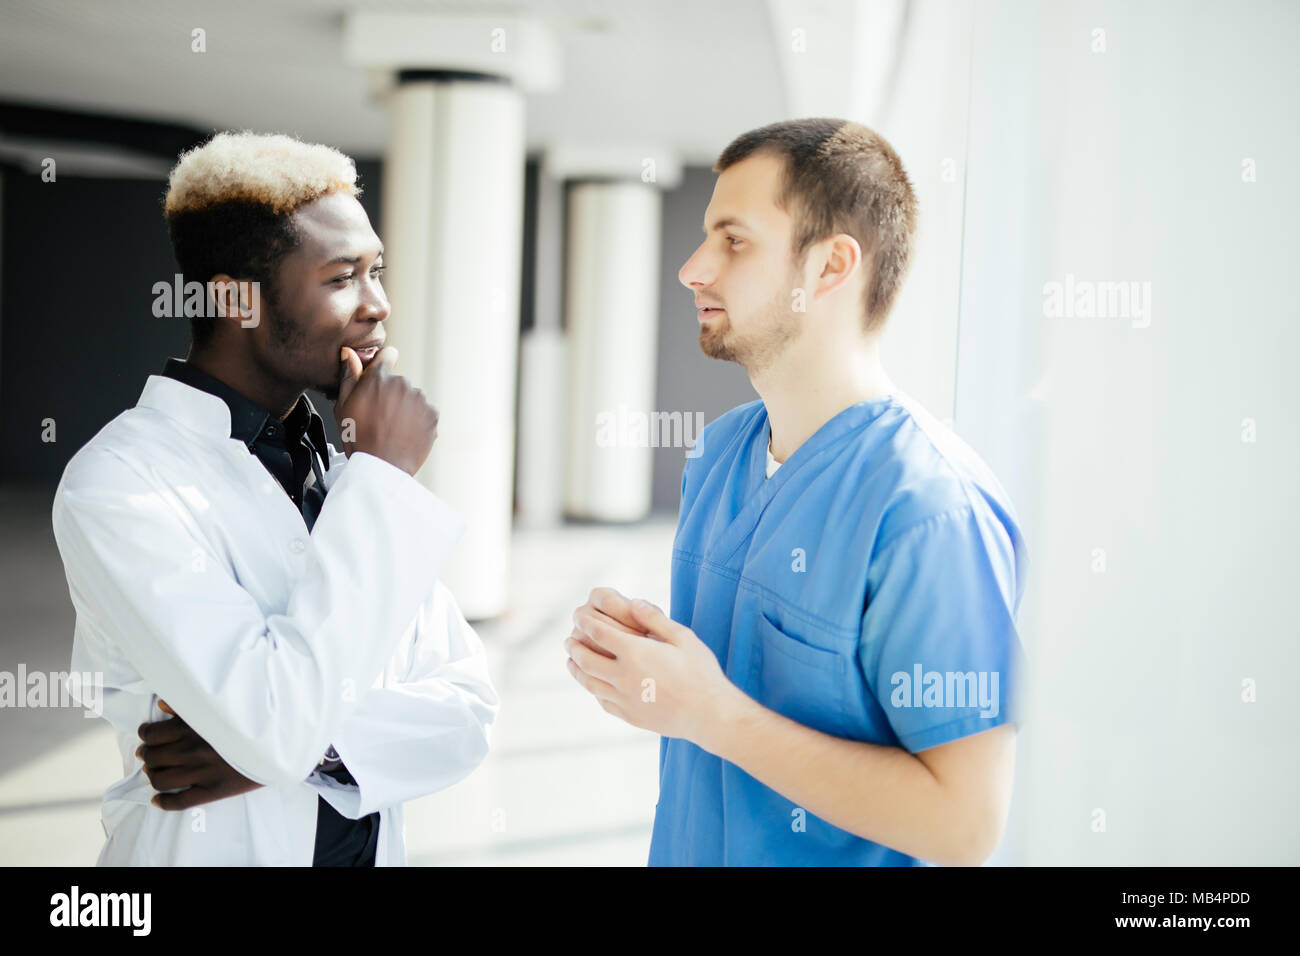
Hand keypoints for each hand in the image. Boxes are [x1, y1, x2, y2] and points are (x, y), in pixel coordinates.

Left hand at [136, 700, 263, 810]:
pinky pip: (180, 802)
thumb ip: (189, 706)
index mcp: (193, 727)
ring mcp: (202, 772)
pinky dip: (163, 802)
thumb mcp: (218, 708)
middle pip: (153, 758)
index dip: (145, 735)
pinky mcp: (213, 791)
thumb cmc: (248, 721)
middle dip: (146, 755)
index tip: (146, 736)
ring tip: (154, 772)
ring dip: (152, 776)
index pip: (152, 734)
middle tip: (148, 754)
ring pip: (161, 780)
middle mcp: (193, 750)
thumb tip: (162, 705)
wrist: (278, 742)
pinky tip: (157, 800)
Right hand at [334, 345, 438, 475]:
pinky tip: (406, 434)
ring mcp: (420, 398)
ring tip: (393, 429)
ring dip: (406, 408)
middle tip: (381, 417)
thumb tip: (349, 352)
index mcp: (378, 377)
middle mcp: (402, 383)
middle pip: (399, 382)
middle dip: (392, 394)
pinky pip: (425, 412)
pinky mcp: (433, 414)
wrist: (382, 467)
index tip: (380, 378)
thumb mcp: (343, 407)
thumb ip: (348, 376)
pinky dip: (419, 421)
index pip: (387, 355)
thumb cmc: (358, 438)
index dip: (383, 364)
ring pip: (413, 397)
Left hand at [565, 590, 740, 746]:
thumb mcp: (683, 638)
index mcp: (635, 653)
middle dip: (575, 647)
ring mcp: (625, 699)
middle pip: (587, 660)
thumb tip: (633, 602)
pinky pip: (603, 701)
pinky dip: (593, 690)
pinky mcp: (629, 716)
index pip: (599, 634)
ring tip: (571, 662)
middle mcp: (623, 676)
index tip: (579, 617)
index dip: (586, 623)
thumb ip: (655, 619)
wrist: (709, 714)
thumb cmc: (700, 672)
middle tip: (569, 640)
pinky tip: (594, 686)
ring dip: (577, 670)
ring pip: (590, 683)